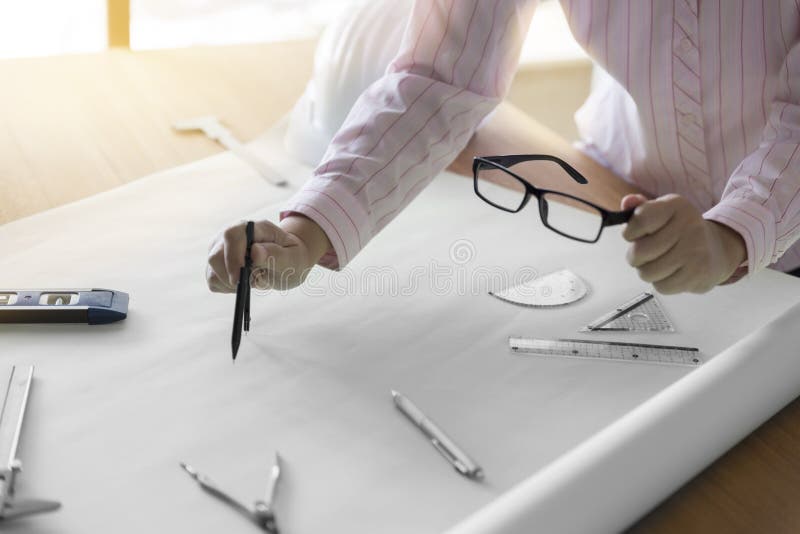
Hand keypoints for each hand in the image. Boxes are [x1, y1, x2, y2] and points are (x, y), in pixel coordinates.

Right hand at [206, 215, 330, 292]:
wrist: (288, 260)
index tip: (240, 280)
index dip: (232, 258)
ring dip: (231, 283)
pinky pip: (213, 279)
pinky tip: (243, 283)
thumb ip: (275, 255)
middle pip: (216, 255)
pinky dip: (227, 287)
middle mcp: (233, 233)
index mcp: (254, 227)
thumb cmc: (292, 258)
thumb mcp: (292, 258)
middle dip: (232, 277)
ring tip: (254, 280)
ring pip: (212, 269)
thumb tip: (255, 251)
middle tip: (254, 282)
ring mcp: (222, 246)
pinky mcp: (217, 261)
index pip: (232, 236)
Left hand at [621, 194, 745, 293]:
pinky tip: (671, 273)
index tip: (634, 234)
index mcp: (676, 206)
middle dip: (635, 256)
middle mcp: (689, 225)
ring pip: (648, 272)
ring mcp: (696, 250)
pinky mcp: (699, 274)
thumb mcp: (661, 213)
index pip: (641, 220)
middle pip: (640, 251)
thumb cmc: (678, 231)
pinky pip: (662, 286)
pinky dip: (661, 283)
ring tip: (658, 263)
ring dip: (647, 271)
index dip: (630, 232)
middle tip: (645, 253)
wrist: (716, 250)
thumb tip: (627, 202)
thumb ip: (640, 208)